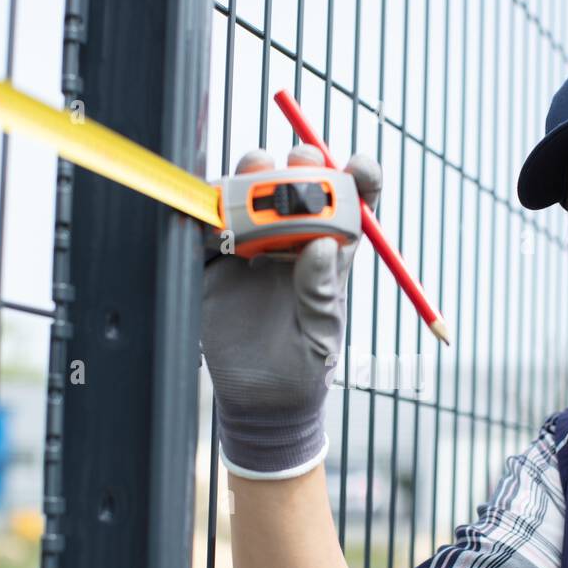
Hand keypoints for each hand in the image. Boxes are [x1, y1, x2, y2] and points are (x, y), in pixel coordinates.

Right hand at [201, 144, 381, 478]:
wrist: (259, 403)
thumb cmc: (303, 372)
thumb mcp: (321, 337)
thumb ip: (320, 293)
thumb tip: (323, 245)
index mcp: (331, 255)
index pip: (354, 203)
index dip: (359, 176)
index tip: (355, 166)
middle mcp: (295, 242)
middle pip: (301, 184)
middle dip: (302, 165)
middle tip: (297, 167)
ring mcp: (255, 248)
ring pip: (254, 193)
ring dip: (253, 177)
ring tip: (251, 182)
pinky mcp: (217, 264)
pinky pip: (210, 227)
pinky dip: (208, 212)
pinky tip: (211, 217)